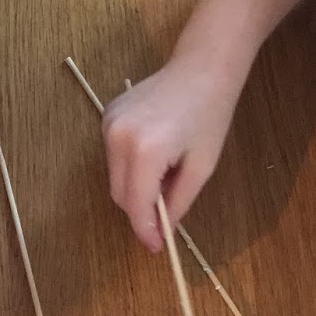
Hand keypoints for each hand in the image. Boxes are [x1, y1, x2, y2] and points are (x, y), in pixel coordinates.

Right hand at [102, 61, 237, 248]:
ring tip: (166, 173)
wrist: (201, 68)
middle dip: (141, 210)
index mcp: (146, 150)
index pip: (136, 204)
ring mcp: (108, 124)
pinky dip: (130, 166)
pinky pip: (113, 157)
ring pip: (114, 177)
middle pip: (120, 194)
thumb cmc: (209, 115)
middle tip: (168, 210)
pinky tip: (154, 153)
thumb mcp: (202, 167)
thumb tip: (161, 230)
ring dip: (136, 187)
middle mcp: (118, 137)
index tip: (155, 247)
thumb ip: (179, 202)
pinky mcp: (106, 117)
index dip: (145, 230)